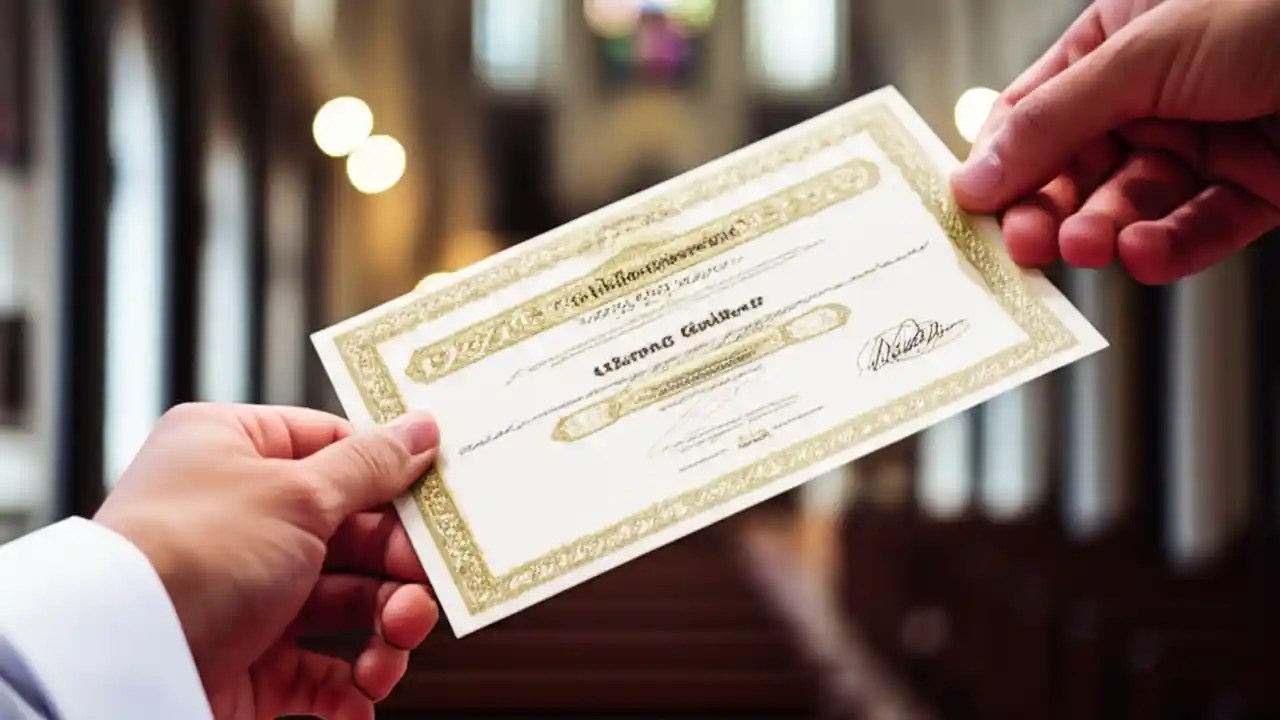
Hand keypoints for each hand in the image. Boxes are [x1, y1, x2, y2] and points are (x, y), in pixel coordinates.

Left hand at [94, 403, 440, 719]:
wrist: (124, 663)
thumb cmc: (196, 553)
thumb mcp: (295, 494)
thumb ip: (369, 466)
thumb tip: (422, 427)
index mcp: (235, 450)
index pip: (333, 446)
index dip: (390, 474)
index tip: (441, 500)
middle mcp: (241, 516)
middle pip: (352, 533)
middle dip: (397, 570)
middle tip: (424, 591)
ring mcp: (247, 589)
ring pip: (345, 604)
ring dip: (384, 630)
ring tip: (390, 655)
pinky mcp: (249, 658)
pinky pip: (318, 669)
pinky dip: (348, 687)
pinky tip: (361, 698)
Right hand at [950, 0, 1279, 283]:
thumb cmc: (1276, 7)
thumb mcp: (1145, 54)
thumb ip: (1056, 119)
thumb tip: (976, 173)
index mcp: (1116, 42)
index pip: (1034, 113)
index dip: (1001, 162)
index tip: (973, 209)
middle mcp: (1154, 95)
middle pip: (1075, 169)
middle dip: (1049, 209)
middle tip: (1025, 245)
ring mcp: (1204, 141)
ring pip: (1131, 205)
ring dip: (1104, 231)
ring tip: (1090, 246)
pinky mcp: (1254, 188)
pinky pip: (1197, 228)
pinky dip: (1169, 248)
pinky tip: (1149, 254)